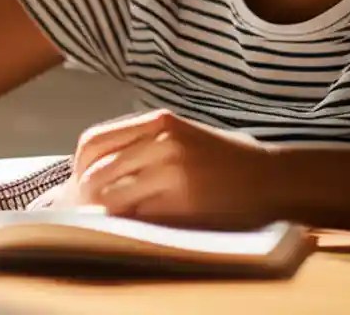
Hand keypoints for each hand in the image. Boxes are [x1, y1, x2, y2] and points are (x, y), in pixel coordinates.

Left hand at [68, 110, 279, 228]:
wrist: (271, 179)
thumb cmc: (224, 159)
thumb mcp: (182, 135)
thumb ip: (143, 142)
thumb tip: (95, 167)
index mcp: (159, 121)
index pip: (95, 141)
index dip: (79, 167)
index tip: (78, 183)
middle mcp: (163, 140)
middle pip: (98, 172)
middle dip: (86, 196)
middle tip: (84, 210)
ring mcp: (173, 170)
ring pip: (113, 197)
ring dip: (104, 214)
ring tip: (105, 221)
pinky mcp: (184, 201)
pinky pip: (139, 217)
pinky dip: (128, 226)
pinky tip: (132, 229)